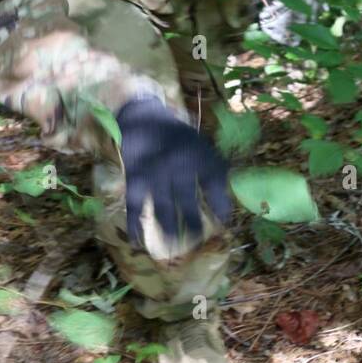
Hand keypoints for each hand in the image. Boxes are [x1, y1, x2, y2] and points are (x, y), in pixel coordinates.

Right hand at [117, 98, 232, 249]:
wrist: (145, 118)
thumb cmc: (178, 138)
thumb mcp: (201, 147)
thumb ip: (215, 171)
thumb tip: (227, 205)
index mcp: (198, 155)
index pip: (214, 181)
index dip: (221, 203)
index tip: (225, 223)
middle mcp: (177, 164)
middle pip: (187, 199)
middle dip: (192, 222)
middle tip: (197, 241)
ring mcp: (155, 173)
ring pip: (163, 206)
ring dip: (168, 227)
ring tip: (173, 244)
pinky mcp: (135, 178)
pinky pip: (135, 204)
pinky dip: (135, 224)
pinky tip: (137, 241)